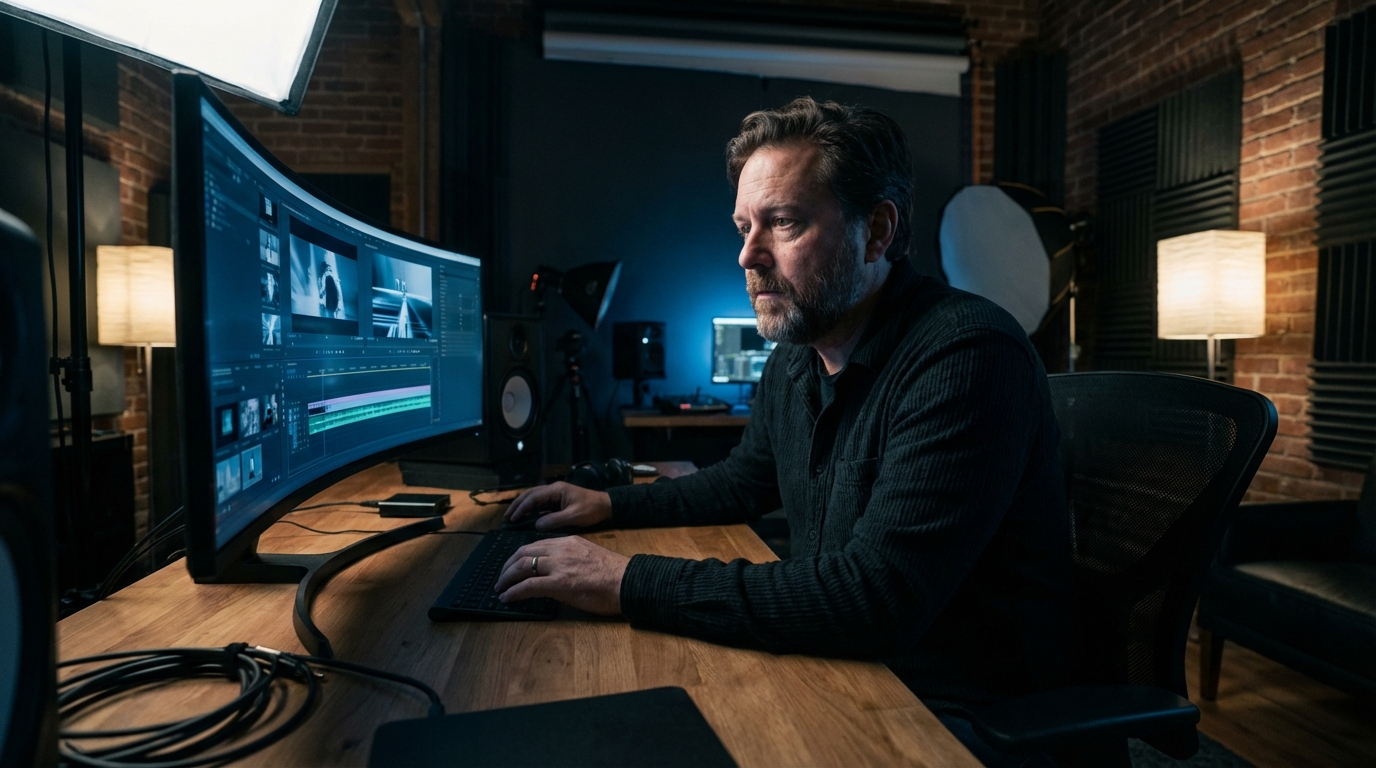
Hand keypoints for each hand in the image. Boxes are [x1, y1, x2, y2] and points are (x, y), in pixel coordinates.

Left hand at [494, 536, 628, 614]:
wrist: (628, 582)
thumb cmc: (613, 575)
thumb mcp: (588, 557)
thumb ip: (570, 560)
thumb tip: (555, 573)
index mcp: (569, 541)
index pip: (536, 544)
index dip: (520, 556)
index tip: (514, 565)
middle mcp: (561, 549)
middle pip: (524, 552)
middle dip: (508, 565)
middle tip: (502, 577)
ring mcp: (558, 565)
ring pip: (522, 566)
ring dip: (507, 578)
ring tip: (500, 588)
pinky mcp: (558, 583)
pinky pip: (528, 586)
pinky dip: (514, 591)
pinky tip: (507, 597)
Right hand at [503, 481, 611, 530]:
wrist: (606, 505)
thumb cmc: (591, 509)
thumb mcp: (574, 516)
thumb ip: (555, 520)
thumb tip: (536, 525)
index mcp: (556, 490)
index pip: (533, 497)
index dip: (521, 508)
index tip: (512, 519)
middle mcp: (553, 489)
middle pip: (530, 494)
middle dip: (517, 505)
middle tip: (505, 517)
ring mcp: (555, 494)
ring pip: (533, 497)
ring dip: (522, 506)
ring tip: (511, 516)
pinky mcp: (558, 500)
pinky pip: (540, 503)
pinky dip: (530, 508)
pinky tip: (525, 517)